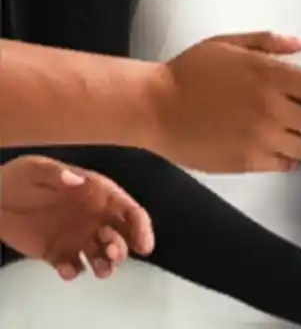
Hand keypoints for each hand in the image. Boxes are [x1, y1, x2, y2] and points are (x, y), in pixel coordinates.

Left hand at [0, 156, 153, 279]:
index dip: (142, 228)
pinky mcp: (58, 253)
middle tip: (109, 253)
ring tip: (98, 269)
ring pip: (102, 256)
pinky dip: (73, 272)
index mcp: (97, 194)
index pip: (130, 211)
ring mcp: (77, 236)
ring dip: (106, 265)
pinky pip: (73, 267)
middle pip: (121, 237)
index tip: (144, 246)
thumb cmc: (16, 178)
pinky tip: (66, 269)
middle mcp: (93, 217)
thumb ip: (57, 174)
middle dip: (121, 249)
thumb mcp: (35, 169)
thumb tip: (78, 181)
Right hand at [149, 32, 300, 173]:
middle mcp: (271, 108)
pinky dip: (295, 159)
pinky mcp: (247, 160)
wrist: (152, 108)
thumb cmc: (189, 73)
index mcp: (271, 76)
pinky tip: (292, 150)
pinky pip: (285, 164)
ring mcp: (260, 137)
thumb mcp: (231, 44)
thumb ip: (272, 43)